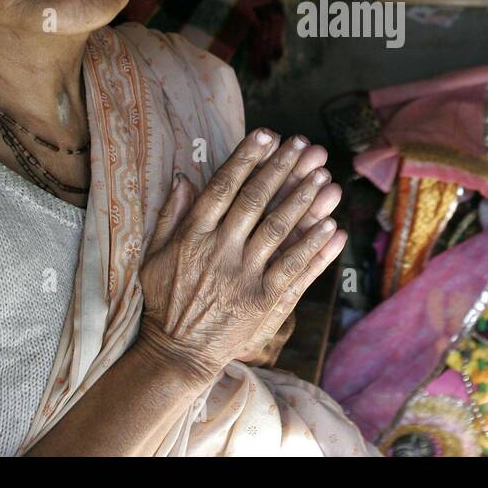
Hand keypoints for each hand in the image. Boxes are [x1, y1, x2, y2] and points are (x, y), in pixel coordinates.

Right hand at [138, 129, 345, 381]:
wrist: (177, 353)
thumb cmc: (165, 301)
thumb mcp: (154, 256)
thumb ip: (170, 216)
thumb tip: (184, 177)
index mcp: (193, 237)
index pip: (223, 188)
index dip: (246, 159)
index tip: (266, 134)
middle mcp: (220, 252)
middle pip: (256, 202)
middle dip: (282, 169)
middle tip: (304, 145)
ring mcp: (244, 278)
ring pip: (279, 231)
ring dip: (304, 201)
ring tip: (324, 175)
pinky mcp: (264, 303)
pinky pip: (294, 270)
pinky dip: (314, 249)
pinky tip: (333, 227)